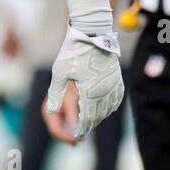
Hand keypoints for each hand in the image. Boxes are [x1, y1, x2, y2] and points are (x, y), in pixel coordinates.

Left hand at [45, 26, 122, 141]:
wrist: (92, 32)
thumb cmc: (73, 51)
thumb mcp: (59, 72)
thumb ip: (55, 93)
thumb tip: (51, 110)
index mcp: (90, 92)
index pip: (88, 119)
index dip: (82, 130)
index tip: (77, 137)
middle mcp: (105, 90)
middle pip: (99, 116)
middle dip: (90, 125)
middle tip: (81, 131)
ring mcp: (114, 84)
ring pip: (109, 109)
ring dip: (100, 116)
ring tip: (90, 120)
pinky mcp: (118, 78)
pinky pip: (117, 99)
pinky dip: (110, 106)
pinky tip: (103, 107)